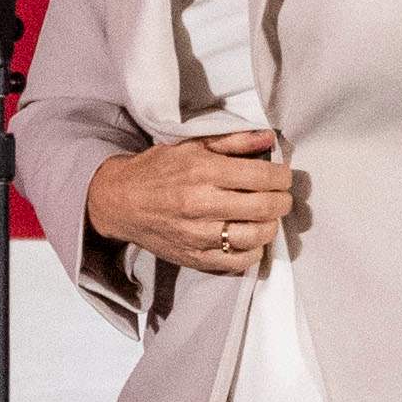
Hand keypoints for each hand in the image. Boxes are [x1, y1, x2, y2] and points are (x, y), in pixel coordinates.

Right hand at [85, 134, 296, 278]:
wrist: (120, 202)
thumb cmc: (158, 170)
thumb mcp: (192, 146)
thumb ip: (233, 142)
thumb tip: (268, 139)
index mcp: (203, 171)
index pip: (261, 177)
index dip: (281, 177)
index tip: (282, 176)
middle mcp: (202, 204)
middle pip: (264, 207)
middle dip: (282, 201)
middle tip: (280, 196)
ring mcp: (198, 235)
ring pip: (256, 236)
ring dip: (271, 226)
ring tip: (267, 217)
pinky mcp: (194, 257)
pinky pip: (238, 262)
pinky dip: (253, 251)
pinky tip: (250, 239)